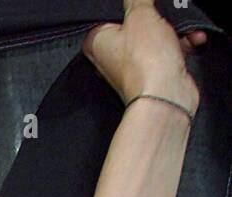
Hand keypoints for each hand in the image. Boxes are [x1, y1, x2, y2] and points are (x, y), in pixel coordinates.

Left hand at [82, 0, 203, 116]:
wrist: (164, 96)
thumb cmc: (145, 59)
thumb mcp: (140, 15)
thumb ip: (136, 0)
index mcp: (96, 42)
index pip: (111, 14)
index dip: (134, 6)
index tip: (147, 4)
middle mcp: (109, 56)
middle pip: (138, 23)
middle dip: (161, 18)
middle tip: (168, 16)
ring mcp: (131, 65)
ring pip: (156, 36)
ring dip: (176, 31)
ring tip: (184, 32)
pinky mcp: (151, 72)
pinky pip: (167, 50)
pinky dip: (180, 45)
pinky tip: (192, 42)